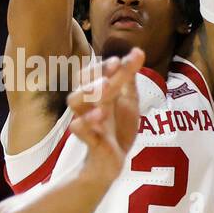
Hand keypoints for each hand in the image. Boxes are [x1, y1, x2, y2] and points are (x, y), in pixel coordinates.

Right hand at [67, 49, 143, 182]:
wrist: (112, 161)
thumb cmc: (117, 129)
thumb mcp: (128, 101)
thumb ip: (129, 79)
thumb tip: (137, 51)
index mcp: (99, 93)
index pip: (94, 73)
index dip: (105, 65)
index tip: (120, 60)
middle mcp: (90, 104)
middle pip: (85, 83)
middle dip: (98, 73)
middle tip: (115, 66)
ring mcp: (88, 121)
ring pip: (75, 102)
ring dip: (88, 92)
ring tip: (104, 86)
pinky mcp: (89, 140)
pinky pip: (79, 129)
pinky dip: (86, 122)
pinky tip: (99, 115)